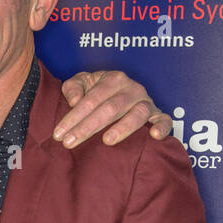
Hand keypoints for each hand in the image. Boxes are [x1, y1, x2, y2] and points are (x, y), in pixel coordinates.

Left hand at [55, 69, 171, 147]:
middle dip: (88, 127)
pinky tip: (153, 136)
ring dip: (122, 128)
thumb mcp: (83, 83)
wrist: (121, 90)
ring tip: (106, 141)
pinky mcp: (158, 115)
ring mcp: (146, 102)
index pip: (91, 99)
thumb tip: (74, 100)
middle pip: (110, 108)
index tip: (58, 134)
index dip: (73, 117)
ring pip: (137, 114)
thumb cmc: (98, 90)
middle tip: (70, 143)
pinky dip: (162, 127)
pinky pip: (165, 120)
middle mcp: (132, 89)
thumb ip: (73, 88)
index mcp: (114, 79)